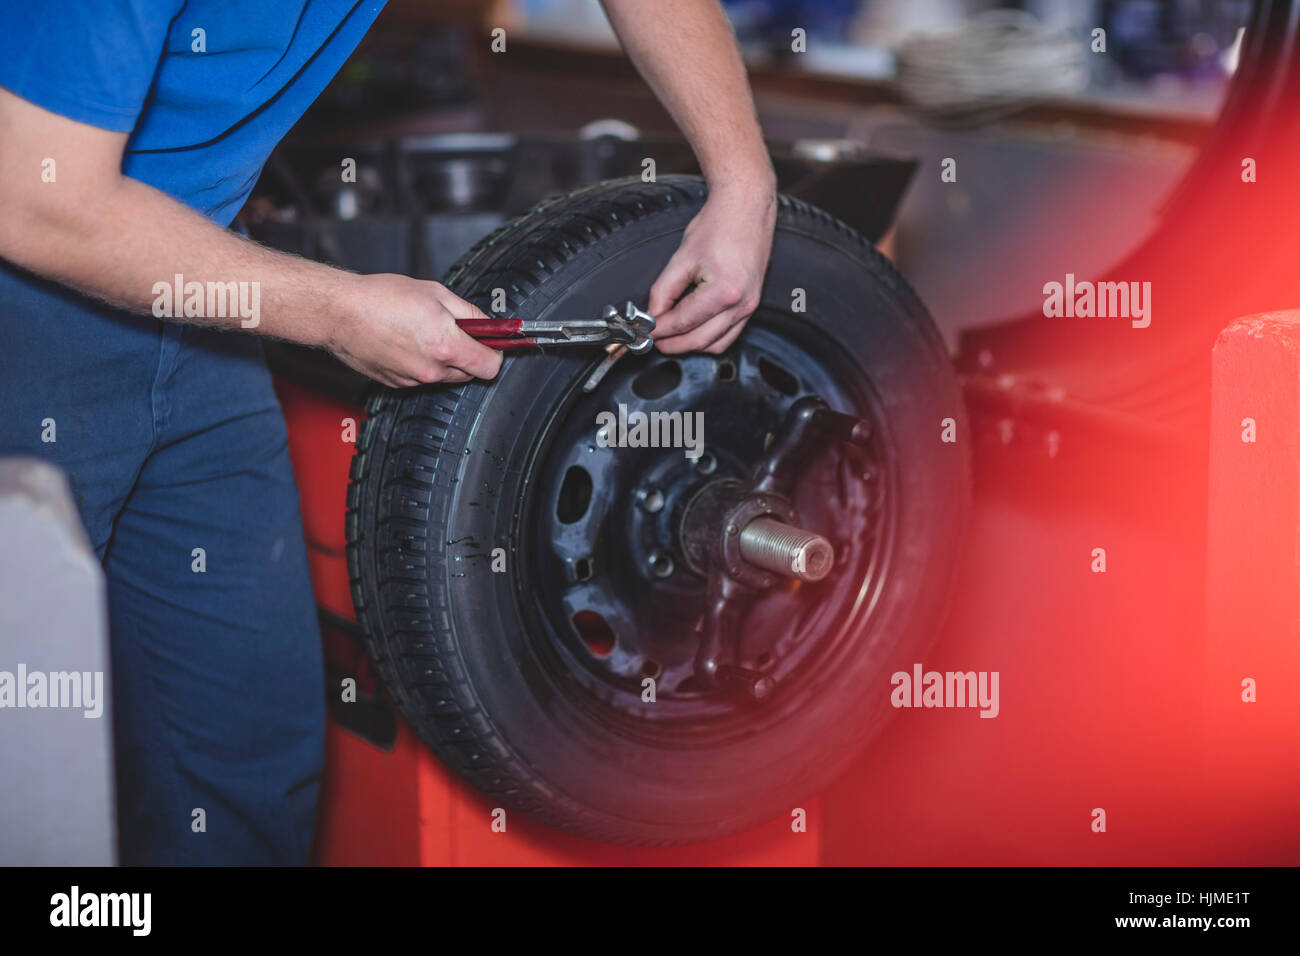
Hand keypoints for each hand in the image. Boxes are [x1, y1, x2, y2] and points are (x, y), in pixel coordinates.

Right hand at [328, 274, 502, 387]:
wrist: (339, 313)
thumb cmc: (380, 298)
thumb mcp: (435, 293)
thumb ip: (468, 312)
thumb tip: (489, 324)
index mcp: (445, 346)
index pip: (491, 367)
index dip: (495, 352)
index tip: (491, 342)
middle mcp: (431, 370)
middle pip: (470, 373)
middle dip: (468, 353)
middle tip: (452, 330)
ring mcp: (413, 380)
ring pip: (445, 376)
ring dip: (444, 359)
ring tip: (423, 333)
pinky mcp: (397, 384)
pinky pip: (422, 378)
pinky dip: (422, 364)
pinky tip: (406, 343)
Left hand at [648, 180, 776, 354]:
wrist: (746, 207)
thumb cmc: (719, 224)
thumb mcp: (682, 258)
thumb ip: (663, 291)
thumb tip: (653, 315)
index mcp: (724, 291)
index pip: (684, 322)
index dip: (660, 330)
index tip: (646, 331)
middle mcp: (742, 304)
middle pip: (700, 341)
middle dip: (673, 344)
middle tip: (653, 340)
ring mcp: (750, 306)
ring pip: (716, 345)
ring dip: (691, 345)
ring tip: (671, 337)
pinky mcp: (752, 304)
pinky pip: (729, 335)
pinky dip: (709, 338)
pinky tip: (692, 329)